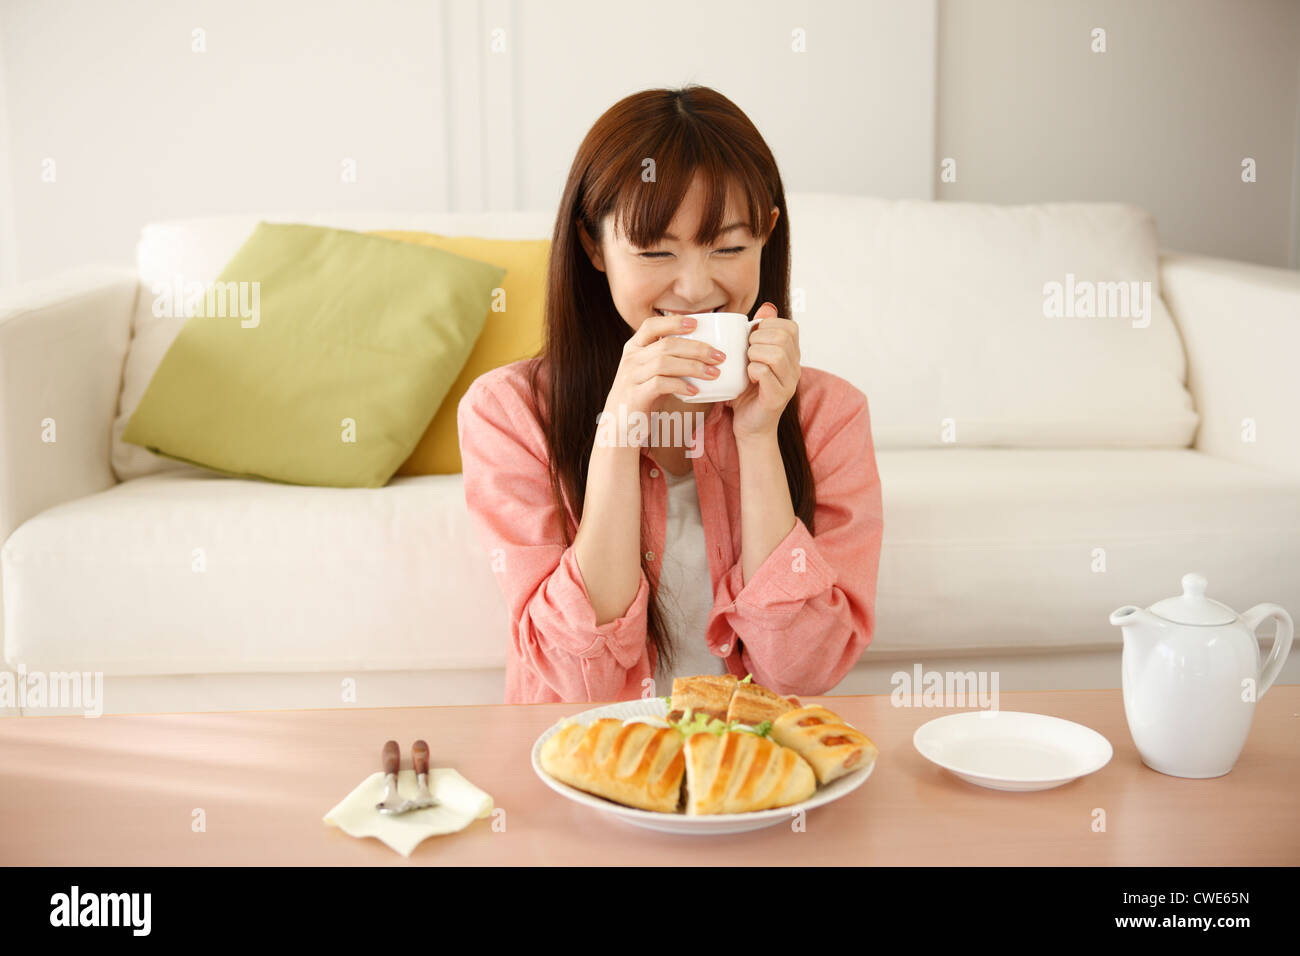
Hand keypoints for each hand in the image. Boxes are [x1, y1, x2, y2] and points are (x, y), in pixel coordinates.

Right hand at [607, 312, 725, 417]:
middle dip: (697, 348)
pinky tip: (694, 391)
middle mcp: (631, 359)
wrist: (619, 424)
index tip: (697, 323)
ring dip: (693, 367)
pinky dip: (680, 385)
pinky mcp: (635, 396)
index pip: (651, 325)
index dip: (674, 322)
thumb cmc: (642, 395)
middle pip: (666, 345)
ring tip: (713, 373)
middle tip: (719, 356)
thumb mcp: (650, 372)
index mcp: (634, 348)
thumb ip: (668, 359)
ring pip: (664, 362)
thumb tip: (705, 351)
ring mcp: (631, 377)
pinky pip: (659, 384)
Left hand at [729, 302, 799, 441]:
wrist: (750, 426)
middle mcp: (795, 367)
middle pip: (782, 338)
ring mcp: (789, 383)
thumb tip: (767, 307)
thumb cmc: (748, 391)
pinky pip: (765, 373)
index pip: (790, 326)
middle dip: (757, 339)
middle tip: (747, 353)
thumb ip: (759, 334)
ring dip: (754, 354)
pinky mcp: (778, 397)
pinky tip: (749, 378)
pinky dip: (752, 371)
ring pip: (775, 354)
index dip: (768, 326)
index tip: (753, 339)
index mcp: (791, 355)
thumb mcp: (751, 357)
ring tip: (748, 364)